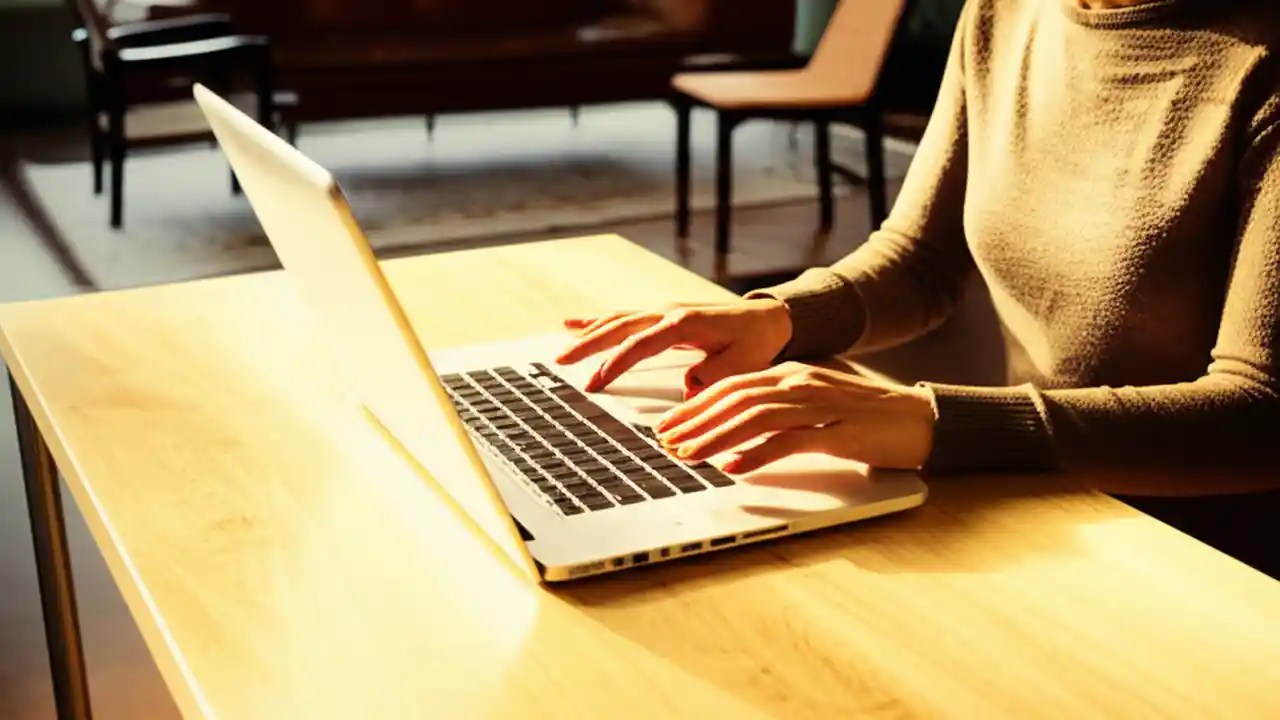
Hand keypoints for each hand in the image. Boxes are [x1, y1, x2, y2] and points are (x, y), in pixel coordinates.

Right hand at [555, 300, 792, 395]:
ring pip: (617, 320)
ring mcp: (662, 311)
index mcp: (685, 323)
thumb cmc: (756, 342)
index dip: (616, 363)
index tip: (595, 382)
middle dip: (589, 345)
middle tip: (561, 362)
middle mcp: (668, 313)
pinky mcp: (661, 316)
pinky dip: (596, 321)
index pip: (641, 343)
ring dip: (588, 334)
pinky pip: (624, 317)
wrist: (767, 318)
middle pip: (619, 326)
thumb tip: (688, 388)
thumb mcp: (744, 362)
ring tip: (562, 350)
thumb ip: (716, 375)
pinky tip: (572, 324)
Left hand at [653, 362, 934, 470]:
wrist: (923, 420)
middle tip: (665, 441)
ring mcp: (821, 406)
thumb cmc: (867, 419)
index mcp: (792, 375)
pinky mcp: (840, 432)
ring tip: (689, 456)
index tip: (669, 424)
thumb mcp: (815, 408)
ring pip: (756, 417)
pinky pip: (791, 441)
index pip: (733, 386)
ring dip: (717, 437)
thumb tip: (735, 439)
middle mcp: (801, 384)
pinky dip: (758, 454)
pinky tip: (735, 467)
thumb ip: (778, 416)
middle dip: (695, 420)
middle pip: (736, 398)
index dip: (696, 405)